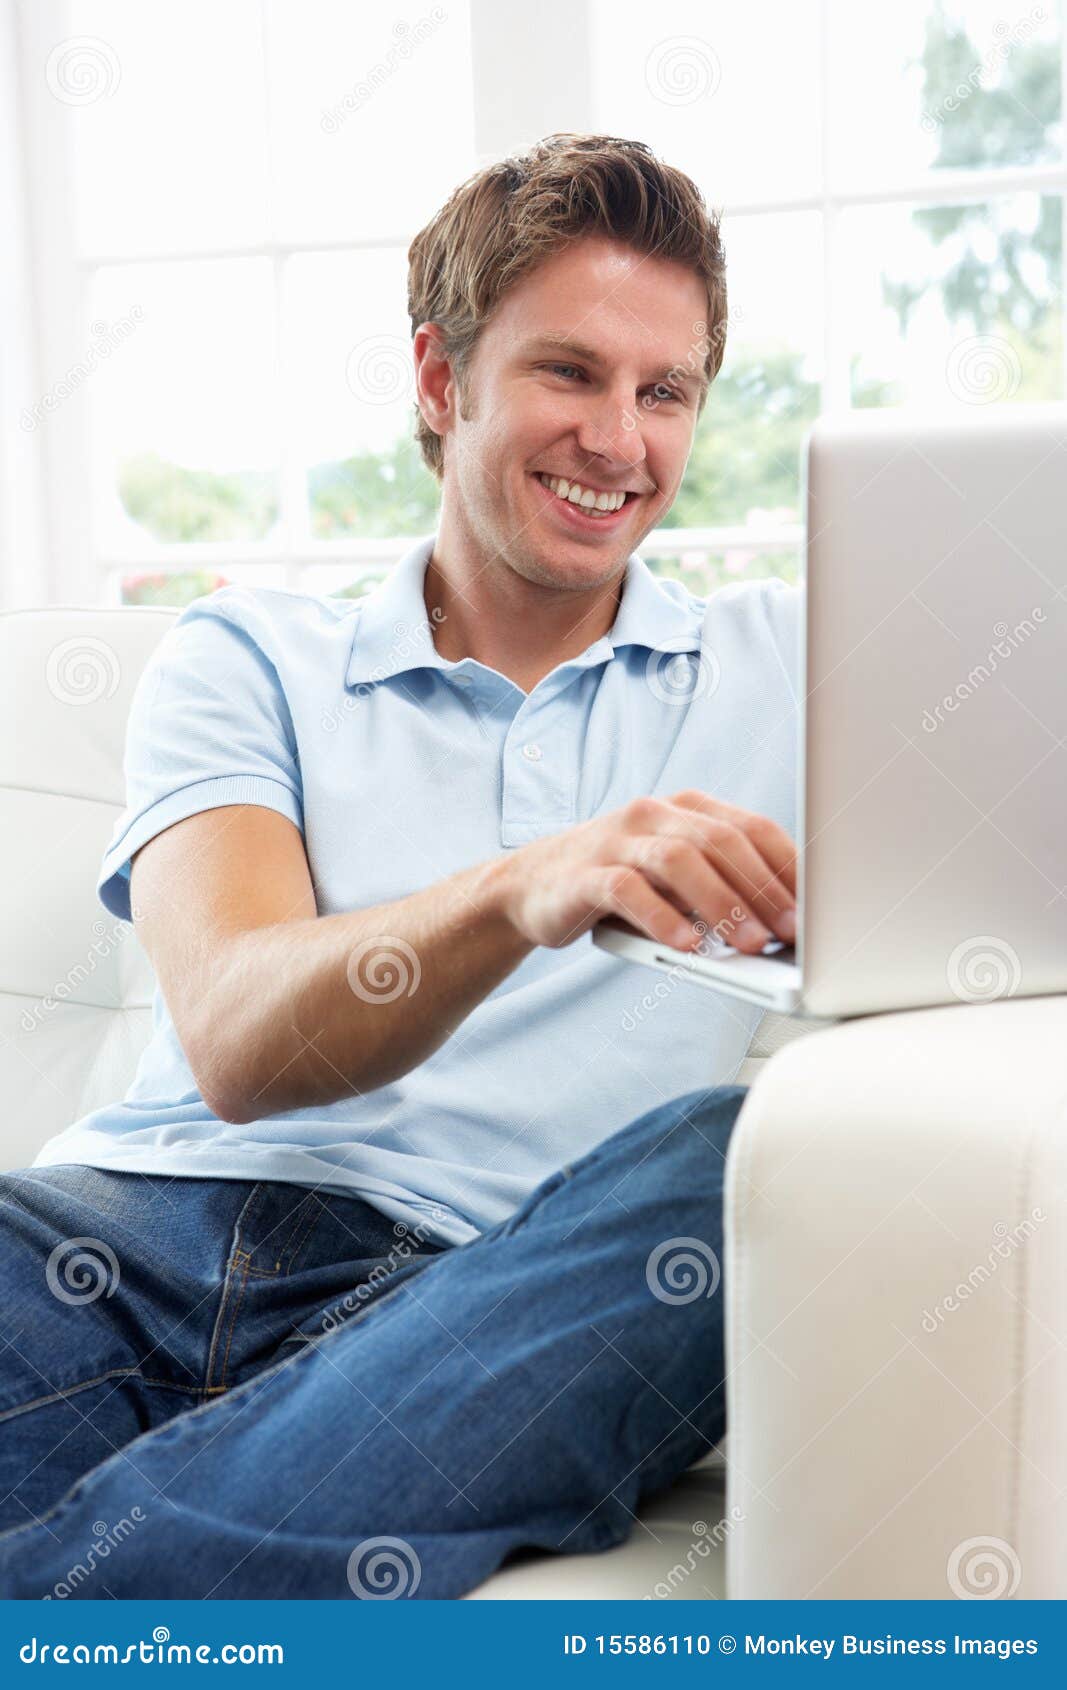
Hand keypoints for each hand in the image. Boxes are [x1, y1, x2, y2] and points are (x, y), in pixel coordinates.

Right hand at [491, 789, 796, 954]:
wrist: (531, 887)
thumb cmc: (620, 884)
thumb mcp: (674, 877)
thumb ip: (720, 886)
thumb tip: (784, 926)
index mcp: (686, 808)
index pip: (751, 827)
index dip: (788, 868)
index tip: (816, 909)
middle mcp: (653, 814)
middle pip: (721, 842)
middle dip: (763, 890)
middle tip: (791, 933)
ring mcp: (617, 839)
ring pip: (679, 861)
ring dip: (721, 905)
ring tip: (748, 946)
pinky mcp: (584, 874)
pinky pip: (628, 890)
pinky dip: (662, 919)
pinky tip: (687, 947)